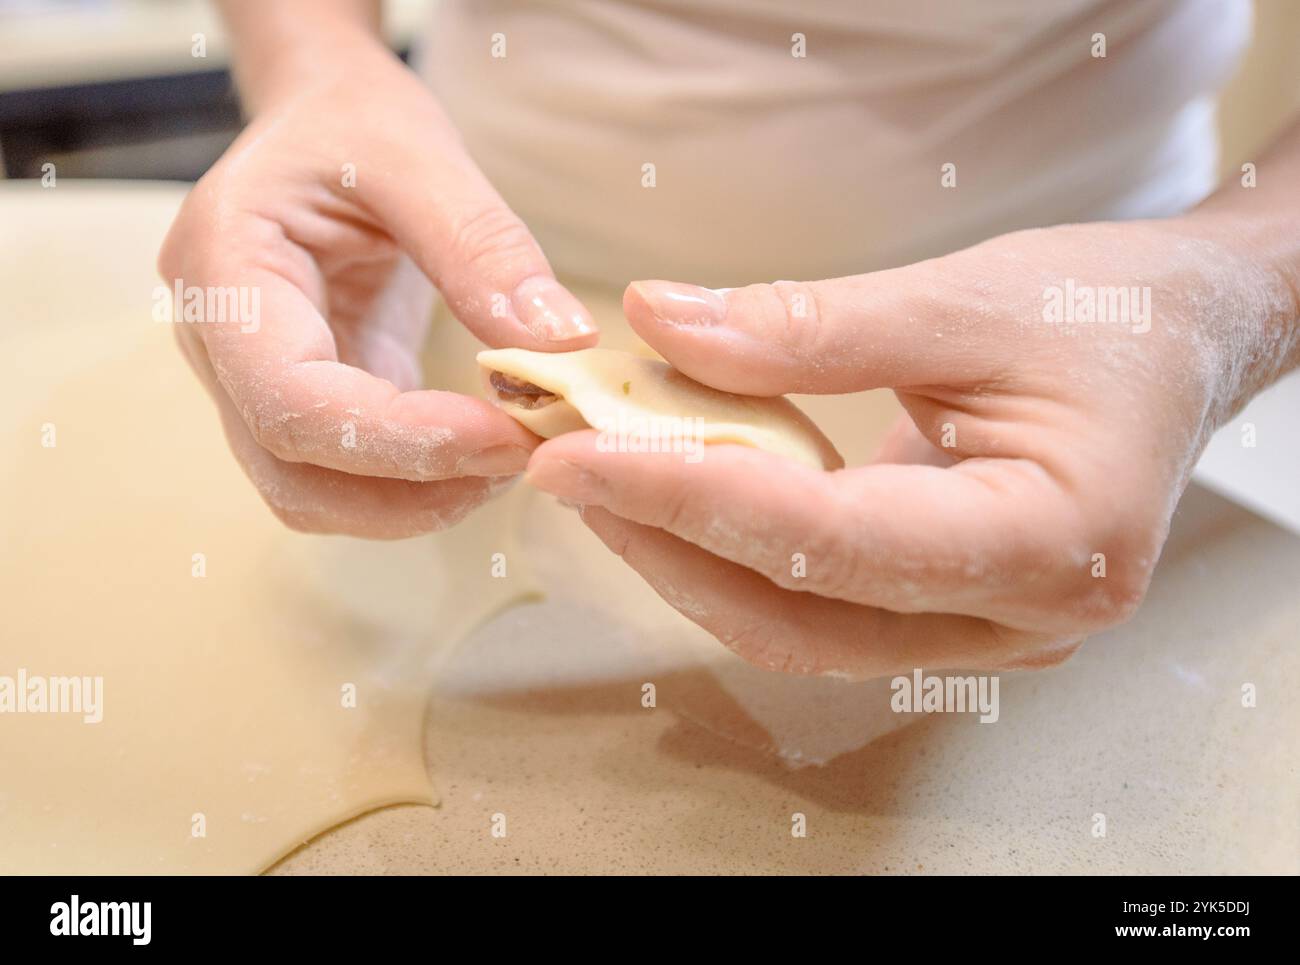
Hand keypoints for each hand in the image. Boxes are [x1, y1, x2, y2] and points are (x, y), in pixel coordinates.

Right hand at [160, 32, 595, 537]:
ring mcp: (253, 382)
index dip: (397, 439)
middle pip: (295, 472)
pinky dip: (417, 480)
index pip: (290, 400)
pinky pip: (347, 472)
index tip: (503, 437)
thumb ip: (483, 246)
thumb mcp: (418, 153)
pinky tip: (486, 450)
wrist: (318, 122)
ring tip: (509, 459)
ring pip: (316, 493)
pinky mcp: (306, 398)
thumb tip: (562, 343)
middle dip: (412, 488)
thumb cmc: (351, 121)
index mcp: (223, 271)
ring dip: (416, 501)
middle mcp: (218, 345)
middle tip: (520, 456)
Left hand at [527, 218, 1298, 676]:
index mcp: (1054, 543)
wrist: (1183, 344)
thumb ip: (811, 327)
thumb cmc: (1111, 316)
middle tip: (567, 465)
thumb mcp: (968, 298)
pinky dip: (733, 551)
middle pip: (799, 612)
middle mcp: (1018, 618)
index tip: (581, 457)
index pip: (833, 543)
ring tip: (601, 477)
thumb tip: (660, 325)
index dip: (694, 500)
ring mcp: (979, 629)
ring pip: (795, 625)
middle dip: (667, 540)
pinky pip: (814, 604)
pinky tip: (672, 495)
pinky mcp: (941, 611)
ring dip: (685, 554)